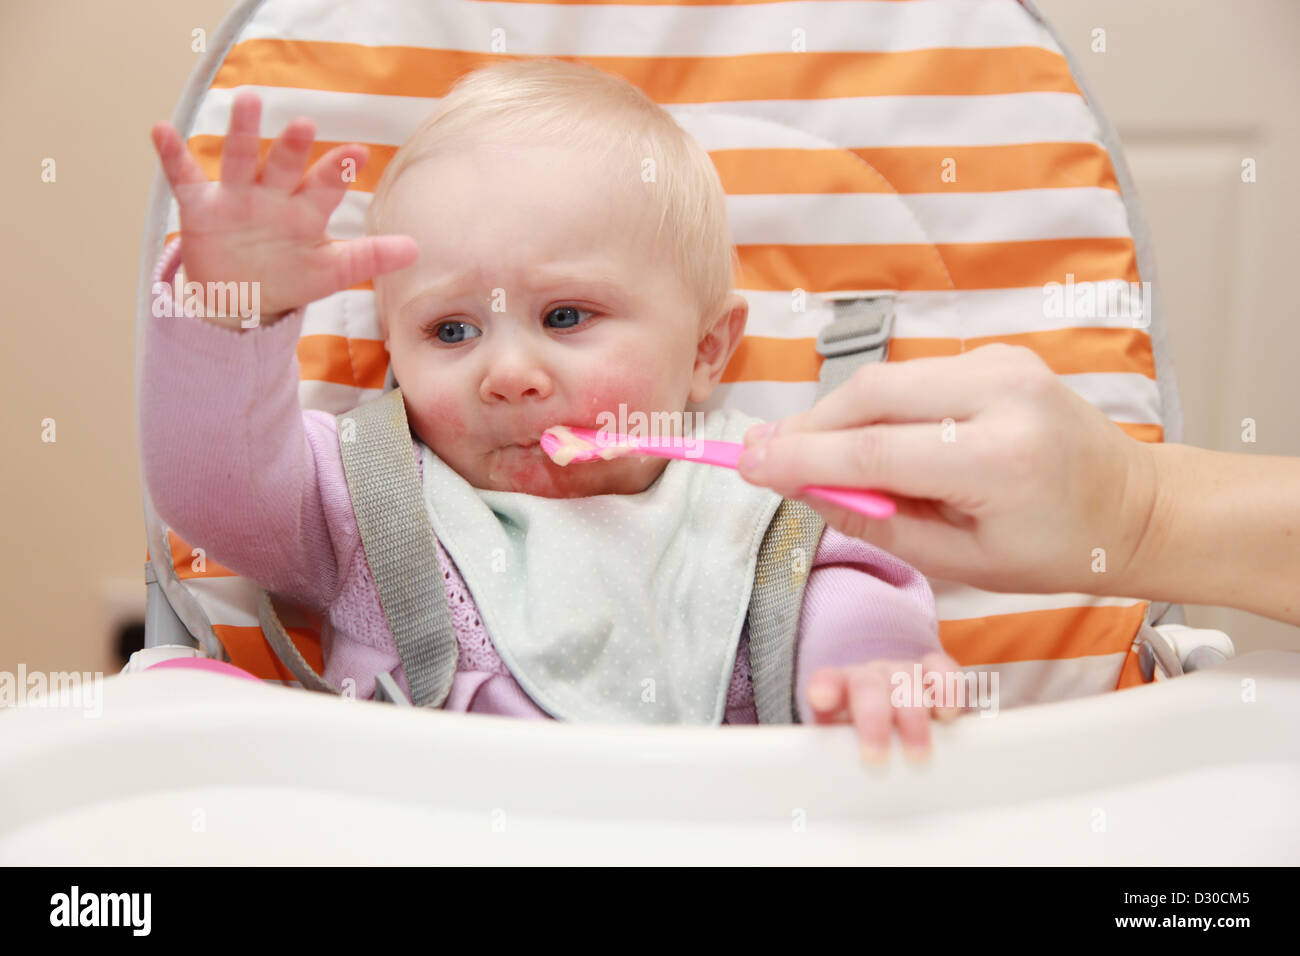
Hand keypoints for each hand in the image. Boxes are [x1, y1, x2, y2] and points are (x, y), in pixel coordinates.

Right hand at [150, 90, 417, 323]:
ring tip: (248, 101)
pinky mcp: (201, 207)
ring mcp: (237, 198)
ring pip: (240, 160)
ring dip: (243, 133)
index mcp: (306, 209)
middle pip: (284, 166)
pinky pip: (184, 178)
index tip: (358, 152)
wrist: (242, 299)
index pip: (325, 186)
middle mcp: (273, 195)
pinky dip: (172, 155)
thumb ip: (369, 258)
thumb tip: (416, 248)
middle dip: (293, 147)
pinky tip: (162, 131)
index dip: (339, 171)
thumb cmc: (290, 277)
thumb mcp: (331, 272)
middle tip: (305, 124)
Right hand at [738, 344, 1158, 595]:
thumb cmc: (1057, 548)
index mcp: (1000, 459)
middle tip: (760, 456)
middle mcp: (1003, 395)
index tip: (746, 465)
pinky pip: (912, 375)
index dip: (801, 457)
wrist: (1133, 507)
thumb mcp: (964, 562)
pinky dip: (874, 404)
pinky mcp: (996, 355)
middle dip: (808, 426)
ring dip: (836, 414)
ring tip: (801, 451)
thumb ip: (880, 523)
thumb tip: (805, 488)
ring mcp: (1002, 364)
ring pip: (885, 378)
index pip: (875, 449)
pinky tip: (861, 437)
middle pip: (870, 395)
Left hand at [804, 651, 963, 762]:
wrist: (892, 716)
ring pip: (906, 681)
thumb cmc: (865, 740)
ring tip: (918, 755)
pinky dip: (946, 689)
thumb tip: (845, 791)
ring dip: (913, 717)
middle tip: (877, 757)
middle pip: (868, 687)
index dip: (824, 687)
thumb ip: (841, 760)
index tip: (822, 699)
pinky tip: (948, 714)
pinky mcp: (934, 672)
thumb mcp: (845, 749)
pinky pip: (941, 669)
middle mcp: (870, 678)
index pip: (826, 682)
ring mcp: (902, 672)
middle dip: (874, 720)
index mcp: (840, 692)